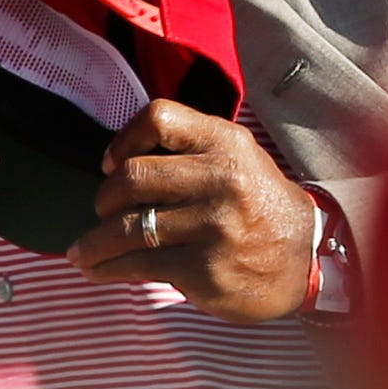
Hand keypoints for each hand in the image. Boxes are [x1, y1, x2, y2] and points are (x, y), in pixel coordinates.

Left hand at [65, 102, 318, 321]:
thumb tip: (117, 163)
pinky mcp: (203, 269)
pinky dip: (107, 268)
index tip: (109, 163)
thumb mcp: (237, 158)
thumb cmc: (258, 205)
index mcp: (225, 143)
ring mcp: (212, 227)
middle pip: (131, 177)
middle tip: (102, 211)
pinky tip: (98, 270)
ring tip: (82, 251)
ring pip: (126, 228)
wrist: (306, 258)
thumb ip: (189, 150)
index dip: (123, 139)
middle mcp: (220, 180)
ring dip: (93, 242)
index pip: (159, 118)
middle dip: (104, 198)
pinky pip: (138, 265)